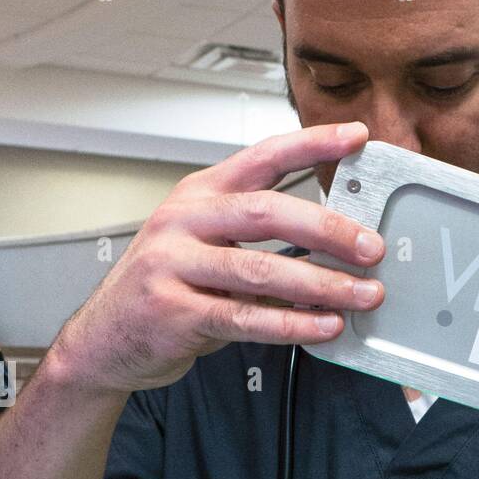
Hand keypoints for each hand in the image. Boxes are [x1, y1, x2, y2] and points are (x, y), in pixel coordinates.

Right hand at [51, 121, 385, 395]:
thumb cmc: (165, 290)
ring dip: (322, 284)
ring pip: (261, 269)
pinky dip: (292, 324)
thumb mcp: (208, 250)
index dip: (311, 144)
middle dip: (328, 229)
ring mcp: (173, 264)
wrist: (106, 340)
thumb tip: (335, 252)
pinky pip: (245, 317)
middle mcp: (182, 221)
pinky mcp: (173, 311)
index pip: (261, 157)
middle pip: (266, 212)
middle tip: (372, 247)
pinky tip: (324, 326)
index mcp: (199, 195)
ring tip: (363, 295)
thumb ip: (260, 244)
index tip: (356, 137)